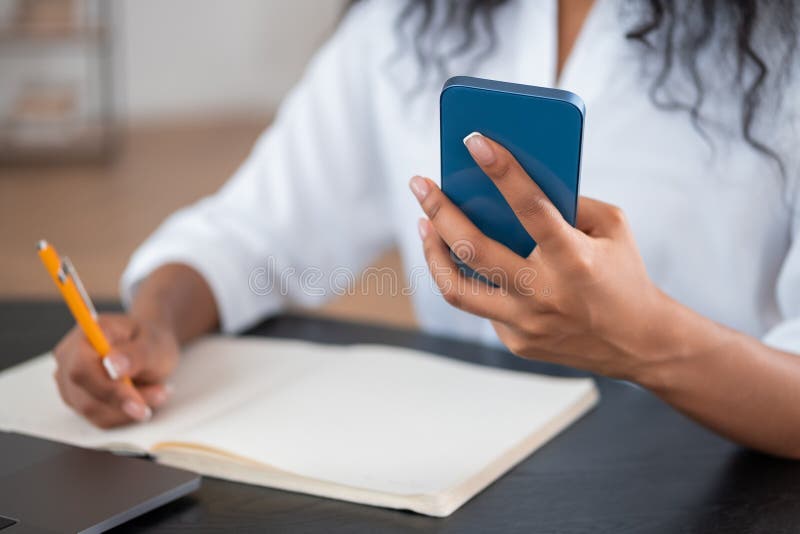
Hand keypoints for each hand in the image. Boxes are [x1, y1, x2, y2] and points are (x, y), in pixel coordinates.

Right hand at [53, 313, 179, 427]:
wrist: (150, 346)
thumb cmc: (150, 342)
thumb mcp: (154, 344)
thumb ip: (134, 354)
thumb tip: (112, 365)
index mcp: (87, 334)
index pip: (82, 368)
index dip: (108, 388)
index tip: (137, 401)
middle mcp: (69, 357)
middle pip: (84, 395)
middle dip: (125, 402)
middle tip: (161, 394)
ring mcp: (68, 380)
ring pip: (93, 410)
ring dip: (128, 409)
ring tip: (158, 392)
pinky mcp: (76, 399)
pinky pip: (99, 417)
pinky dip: (124, 413)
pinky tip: (142, 398)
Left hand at [410, 132, 673, 380]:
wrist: (639, 345)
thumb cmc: (624, 275)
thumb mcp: (612, 229)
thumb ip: (568, 204)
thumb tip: (511, 184)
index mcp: (574, 259)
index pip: (531, 207)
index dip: (501, 171)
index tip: (473, 140)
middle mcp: (544, 293)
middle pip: (474, 249)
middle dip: (439, 211)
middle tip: (419, 184)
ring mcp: (526, 322)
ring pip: (457, 288)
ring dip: (432, 251)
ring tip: (424, 224)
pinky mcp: (516, 342)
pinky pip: (482, 306)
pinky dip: (472, 279)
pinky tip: (465, 261)